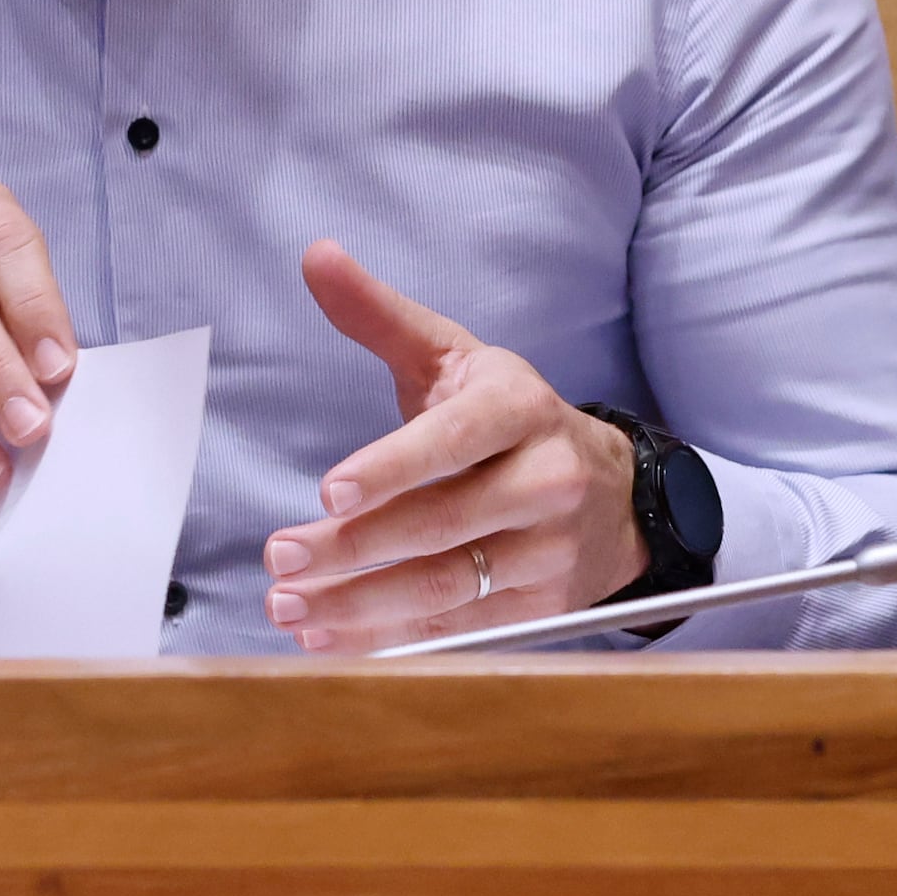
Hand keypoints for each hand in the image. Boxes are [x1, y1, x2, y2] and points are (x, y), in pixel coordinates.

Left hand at [262, 240, 649, 652]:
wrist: (615, 492)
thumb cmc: (511, 421)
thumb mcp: (456, 359)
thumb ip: (382, 316)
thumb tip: (316, 256)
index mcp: (520, 408)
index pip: (455, 439)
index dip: (394, 468)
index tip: (328, 493)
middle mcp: (546, 479)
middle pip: (442, 524)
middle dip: (354, 549)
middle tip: (281, 557)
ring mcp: (549, 551)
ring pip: (448, 586)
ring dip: (359, 605)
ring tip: (290, 606)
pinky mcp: (543, 606)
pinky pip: (459, 628)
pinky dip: (389, 638)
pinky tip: (329, 638)